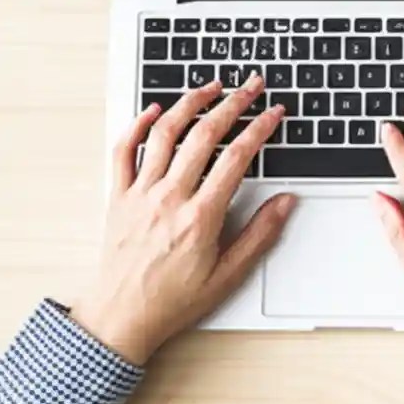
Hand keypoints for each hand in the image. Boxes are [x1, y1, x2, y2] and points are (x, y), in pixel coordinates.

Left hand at [71, 75, 295, 364]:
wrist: (122, 317)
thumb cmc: (173, 300)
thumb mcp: (229, 274)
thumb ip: (260, 234)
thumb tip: (286, 202)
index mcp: (200, 216)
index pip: (237, 157)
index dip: (260, 128)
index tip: (274, 113)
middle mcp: (169, 198)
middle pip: (204, 135)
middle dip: (232, 103)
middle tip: (250, 87)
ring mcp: (140, 194)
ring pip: (165, 133)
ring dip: (189, 103)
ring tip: (209, 87)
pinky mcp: (118, 197)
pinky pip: (124, 151)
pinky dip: (138, 125)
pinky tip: (154, 111)